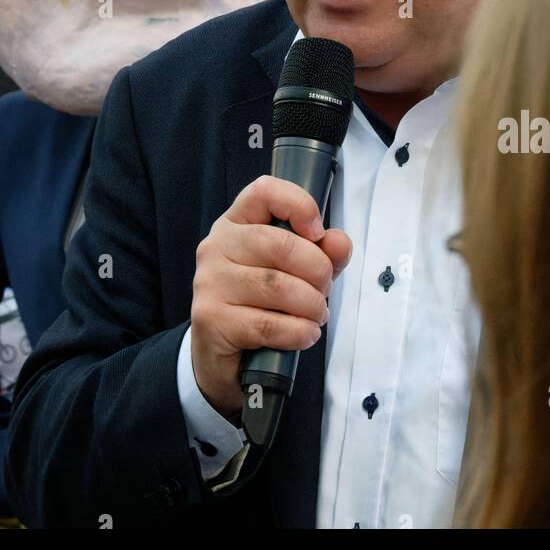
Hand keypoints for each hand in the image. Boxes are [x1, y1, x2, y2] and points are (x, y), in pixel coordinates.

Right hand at [190, 176, 351, 419]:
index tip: (318, 233)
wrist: (223, 359)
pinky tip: (305, 334)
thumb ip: (322, 254)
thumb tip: (340, 242)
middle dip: (318, 270)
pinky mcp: (211, 319)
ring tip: (316, 316)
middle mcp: (216, 246)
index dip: (299, 205)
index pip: (264, 191)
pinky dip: (299, 332)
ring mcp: (210, 283)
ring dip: (311, 305)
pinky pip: (269, 323)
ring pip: (277, 286)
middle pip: (280, 244)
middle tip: (324, 290)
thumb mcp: (297, 273)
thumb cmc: (261, 305)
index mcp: (235, 223)